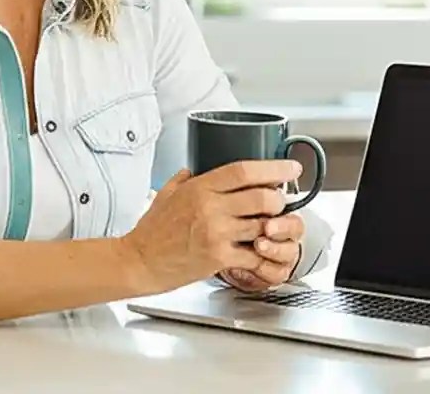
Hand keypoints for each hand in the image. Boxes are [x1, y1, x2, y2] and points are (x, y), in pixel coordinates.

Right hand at [119, 159, 301, 294]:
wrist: (139, 261)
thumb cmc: (151, 231)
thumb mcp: (166, 194)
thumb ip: (184, 179)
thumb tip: (195, 169)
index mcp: (199, 188)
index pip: (244, 170)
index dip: (274, 168)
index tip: (291, 167)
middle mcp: (210, 208)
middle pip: (262, 197)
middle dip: (279, 199)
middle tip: (280, 201)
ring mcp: (216, 233)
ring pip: (263, 225)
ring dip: (273, 226)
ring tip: (272, 226)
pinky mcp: (218, 257)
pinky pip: (254, 254)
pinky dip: (263, 253)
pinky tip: (261, 251)